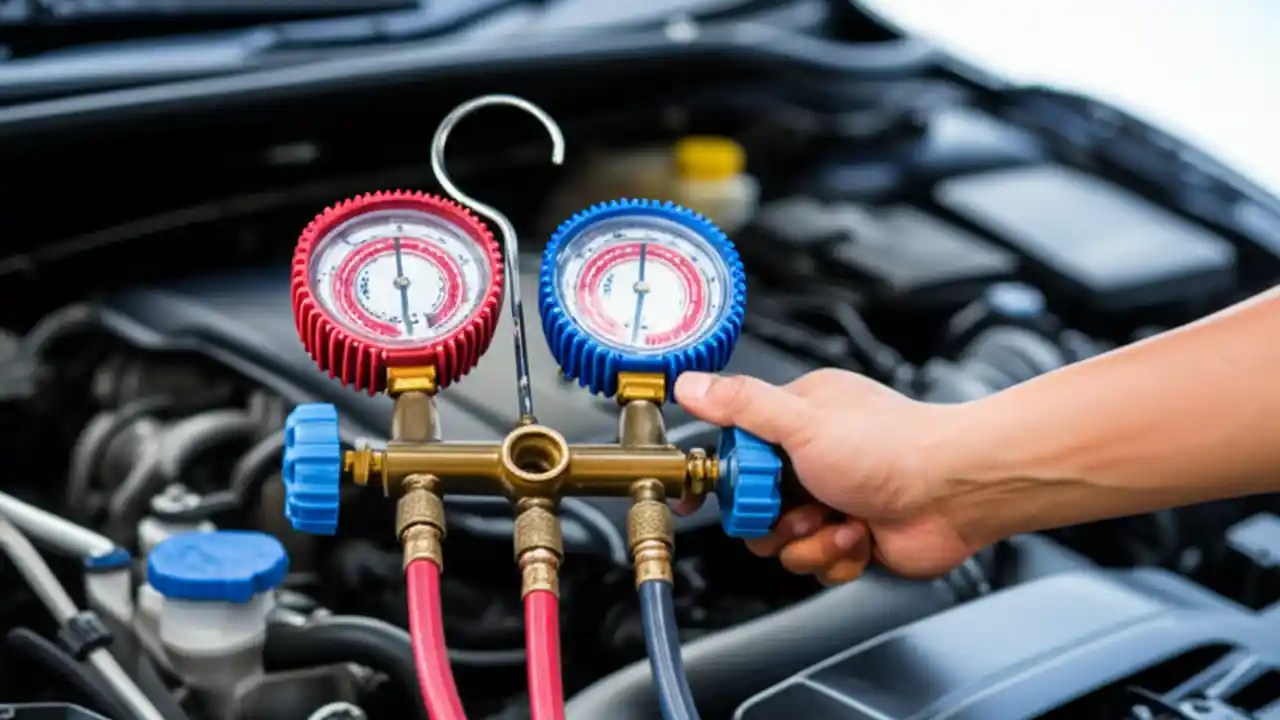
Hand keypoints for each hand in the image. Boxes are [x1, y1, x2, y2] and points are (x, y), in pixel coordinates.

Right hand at [675, 369, 980, 584]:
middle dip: (771, 519)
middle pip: (755, 506)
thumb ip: (742, 406)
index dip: (721, 476)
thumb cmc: (894, 448)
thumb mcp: (803, 420)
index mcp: (799, 418)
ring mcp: (833, 498)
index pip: (738, 450)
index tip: (707, 494)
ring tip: (838, 520)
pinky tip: (860, 536)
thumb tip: (692, 385)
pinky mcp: (851, 537)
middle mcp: (814, 458)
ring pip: (783, 541)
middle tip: (795, 508)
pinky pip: (816, 562)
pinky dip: (836, 556)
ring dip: (809, 540)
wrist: (956, 493)